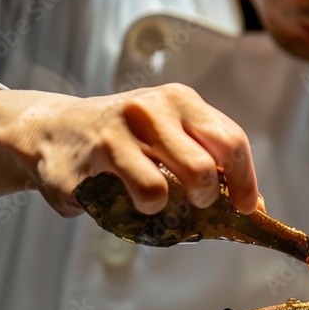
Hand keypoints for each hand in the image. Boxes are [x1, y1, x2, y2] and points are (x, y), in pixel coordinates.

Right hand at [7, 83, 259, 216]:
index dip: (245, 180)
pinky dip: (122, 210)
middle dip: (206, 197)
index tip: (247, 207)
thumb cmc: (125, 137)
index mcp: (178, 100)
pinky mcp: (85, 163)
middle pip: (202, 168)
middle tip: (196, 203)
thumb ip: (208, 159)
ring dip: (160, 209)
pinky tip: (110, 195)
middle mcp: (149, 109)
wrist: (53, 128)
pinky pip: (117, 203)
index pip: (230, 141)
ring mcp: (115, 133)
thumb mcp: (169, 133)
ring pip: (160, 189)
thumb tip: (255, 206)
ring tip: (149, 201)